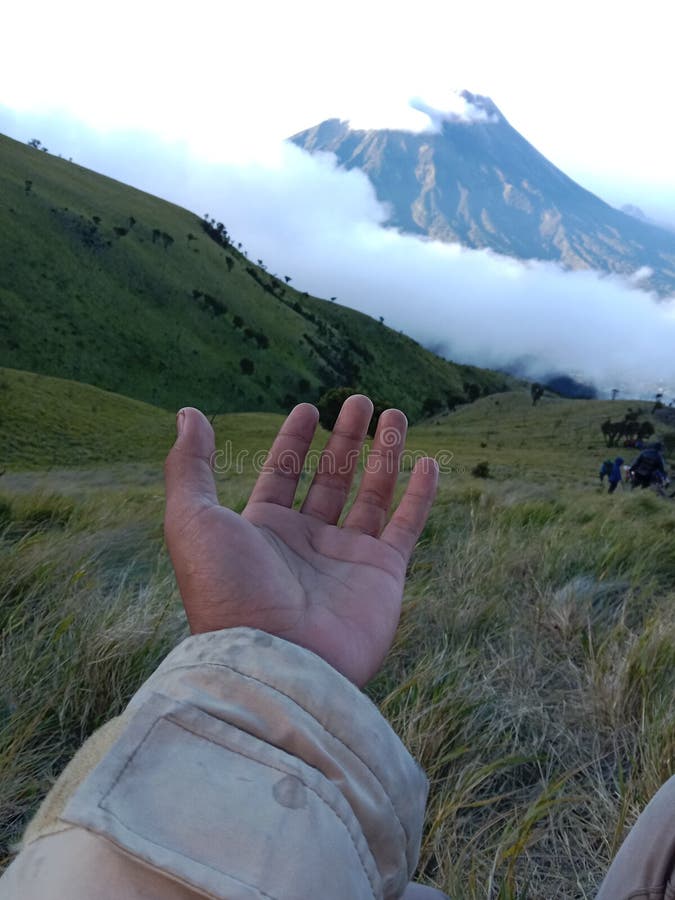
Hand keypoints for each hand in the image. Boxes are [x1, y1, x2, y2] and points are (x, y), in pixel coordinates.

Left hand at [164, 395, 437, 685]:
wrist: (275, 661)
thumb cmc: (227, 592)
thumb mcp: (192, 520)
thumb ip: (190, 467)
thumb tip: (188, 415)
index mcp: (262, 529)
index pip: (282, 473)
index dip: (294, 440)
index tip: (308, 407)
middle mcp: (306, 542)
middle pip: (331, 478)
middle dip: (345, 439)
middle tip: (360, 400)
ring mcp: (347, 559)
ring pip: (372, 495)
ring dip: (384, 454)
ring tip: (394, 414)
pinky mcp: (383, 576)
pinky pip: (407, 527)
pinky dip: (420, 496)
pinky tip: (427, 462)